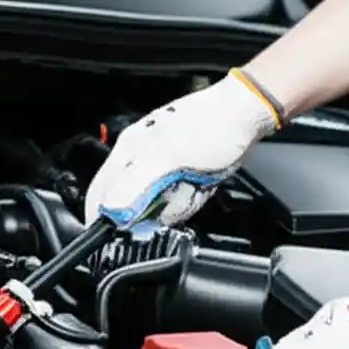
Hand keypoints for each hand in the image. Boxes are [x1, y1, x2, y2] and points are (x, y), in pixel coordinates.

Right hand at [84, 69, 280, 226]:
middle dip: (152, 210)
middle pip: (131, 203)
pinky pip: (178, 199)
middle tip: (176, 199)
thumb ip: (136, 184)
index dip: (103, 217)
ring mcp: (162, 165)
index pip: (101, 191)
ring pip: (157, 204)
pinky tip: (200, 186)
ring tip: (193, 186)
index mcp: (129, 149)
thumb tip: (112, 211)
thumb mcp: (169, 157)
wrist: (248, 112)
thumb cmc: (212, 125)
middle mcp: (140, 157)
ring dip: (175, 203)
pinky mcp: (182, 171)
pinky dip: (189, 199)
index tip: (114, 237)